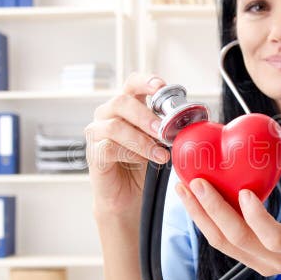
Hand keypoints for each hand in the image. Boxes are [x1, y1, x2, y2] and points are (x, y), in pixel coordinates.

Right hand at [85, 73, 168, 221]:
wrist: (128, 197)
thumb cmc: (142, 167)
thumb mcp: (159, 143)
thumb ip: (167, 129)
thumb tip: (187, 120)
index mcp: (127, 107)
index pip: (132, 83)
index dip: (145, 81)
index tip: (161, 87)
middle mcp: (108, 115)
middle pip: (121, 101)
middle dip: (145, 115)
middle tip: (163, 130)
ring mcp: (97, 133)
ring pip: (114, 126)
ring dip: (141, 140)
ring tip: (160, 154)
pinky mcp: (94, 153)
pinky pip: (109, 147)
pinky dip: (130, 154)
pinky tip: (142, 161)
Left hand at [174, 138, 280, 279]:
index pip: (273, 237)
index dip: (256, 216)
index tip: (244, 191)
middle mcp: (273, 259)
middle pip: (237, 238)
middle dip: (213, 209)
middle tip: (196, 181)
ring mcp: (256, 263)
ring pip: (222, 242)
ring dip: (200, 214)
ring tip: (183, 188)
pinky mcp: (245, 261)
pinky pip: (220, 241)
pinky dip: (204, 219)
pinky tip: (192, 199)